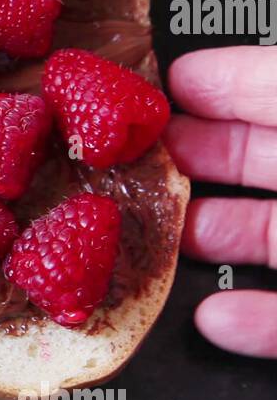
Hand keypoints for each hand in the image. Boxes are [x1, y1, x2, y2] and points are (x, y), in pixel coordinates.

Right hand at [165, 46, 276, 358]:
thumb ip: (275, 97)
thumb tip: (202, 91)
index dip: (232, 79)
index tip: (173, 78)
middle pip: (269, 160)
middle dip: (198, 153)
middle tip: (136, 150)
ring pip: (274, 236)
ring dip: (210, 236)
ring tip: (153, 232)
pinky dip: (257, 320)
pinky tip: (215, 318)